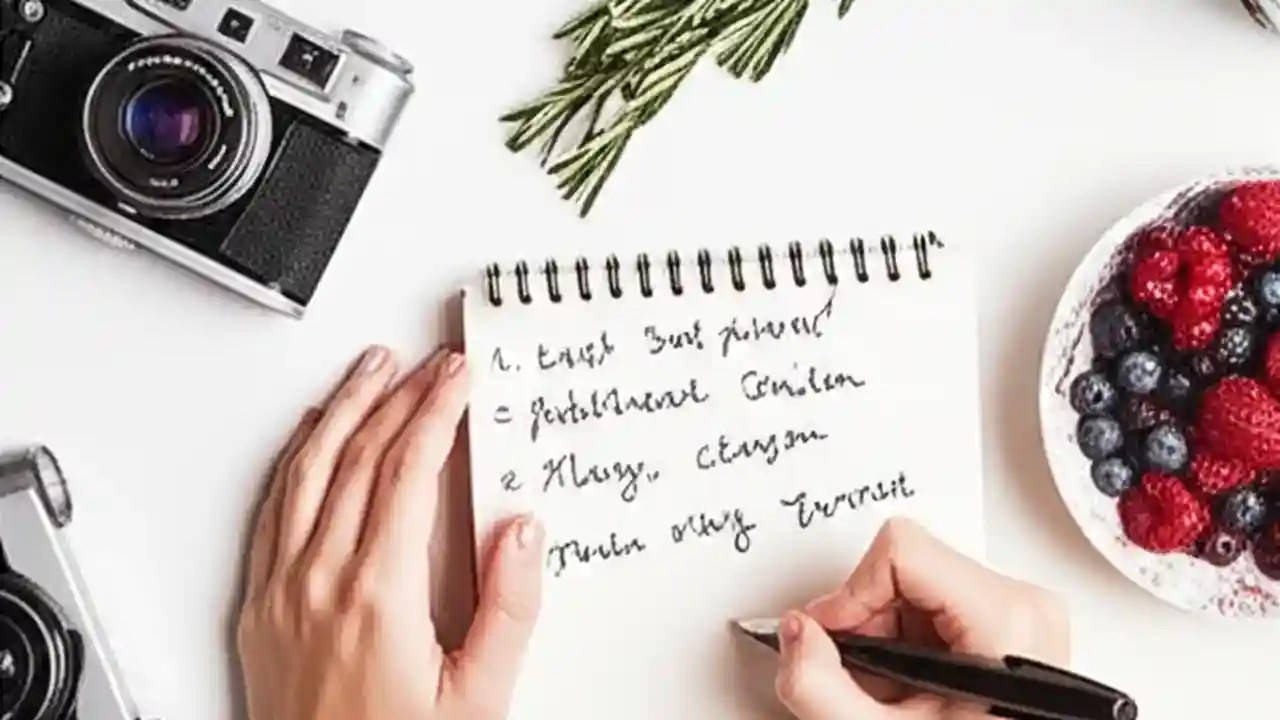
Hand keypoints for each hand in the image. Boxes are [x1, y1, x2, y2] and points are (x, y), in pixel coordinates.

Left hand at [237, 346, 544, 719]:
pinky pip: (272, 508)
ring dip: (341, 410)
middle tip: (430, 363)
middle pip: (359, 456)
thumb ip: (508, 609)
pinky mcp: (260, 606)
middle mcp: (320, 580)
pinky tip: (310, 436)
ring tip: (370, 370)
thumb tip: (523, 529)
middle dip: (398, 395)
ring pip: (308, 470)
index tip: (457, 377)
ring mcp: (282, 590)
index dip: (437, 412)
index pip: (410, 471)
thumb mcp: (478, 698)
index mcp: (379, 594)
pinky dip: (295, 457)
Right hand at [774, 518, 1068, 719]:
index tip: (832, 633)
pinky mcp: (1010, 623)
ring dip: (883, 631)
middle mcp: (1022, 604)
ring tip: (889, 685)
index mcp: (1006, 618)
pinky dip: (905, 639)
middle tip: (859, 670)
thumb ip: (820, 686)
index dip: (852, 591)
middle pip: (906, 564)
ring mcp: (1019, 612)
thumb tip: (795, 633)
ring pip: (916, 581)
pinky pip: (935, 602)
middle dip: (866, 618)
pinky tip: (909, 682)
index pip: (903, 551)